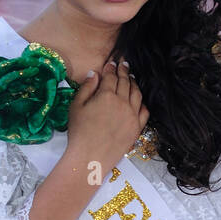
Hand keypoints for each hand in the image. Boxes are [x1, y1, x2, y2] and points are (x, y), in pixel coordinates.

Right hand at [66, 59, 149, 176]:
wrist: (90, 157)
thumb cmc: (79, 132)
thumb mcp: (76, 106)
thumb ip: (86, 88)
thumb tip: (94, 74)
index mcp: (106, 95)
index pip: (111, 76)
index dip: (111, 68)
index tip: (112, 62)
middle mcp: (122, 103)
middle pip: (126, 82)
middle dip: (124, 71)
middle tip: (124, 64)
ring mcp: (132, 115)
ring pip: (137, 94)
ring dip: (134, 84)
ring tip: (131, 78)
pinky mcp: (137, 128)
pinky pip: (144, 112)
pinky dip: (142, 103)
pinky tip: (139, 100)